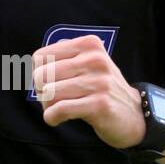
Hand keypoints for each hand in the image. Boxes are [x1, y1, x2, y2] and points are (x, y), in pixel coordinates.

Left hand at [31, 35, 146, 148]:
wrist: (133, 114)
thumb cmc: (101, 89)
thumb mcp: (86, 65)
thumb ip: (61, 60)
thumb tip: (31, 65)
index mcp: (88, 45)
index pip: (40, 57)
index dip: (39, 74)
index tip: (50, 84)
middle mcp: (94, 59)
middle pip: (41, 76)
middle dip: (41, 92)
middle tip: (53, 99)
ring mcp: (99, 81)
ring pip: (49, 93)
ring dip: (47, 107)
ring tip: (57, 110)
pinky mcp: (100, 104)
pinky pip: (60, 110)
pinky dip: (52, 117)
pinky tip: (56, 119)